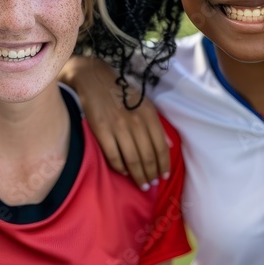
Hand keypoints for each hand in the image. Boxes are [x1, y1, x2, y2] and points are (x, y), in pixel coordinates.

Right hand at [60, 55, 170, 187]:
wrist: (94, 79)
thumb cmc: (121, 92)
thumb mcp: (144, 104)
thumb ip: (157, 125)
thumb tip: (169, 146)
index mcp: (149, 115)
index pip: (161, 146)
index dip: (163, 164)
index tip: (163, 176)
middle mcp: (136, 122)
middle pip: (147, 156)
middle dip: (151, 174)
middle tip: (151, 185)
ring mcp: (118, 127)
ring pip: (132, 159)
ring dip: (138, 175)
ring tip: (141, 184)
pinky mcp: (101, 131)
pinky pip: (113, 156)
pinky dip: (120, 167)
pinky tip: (123, 172)